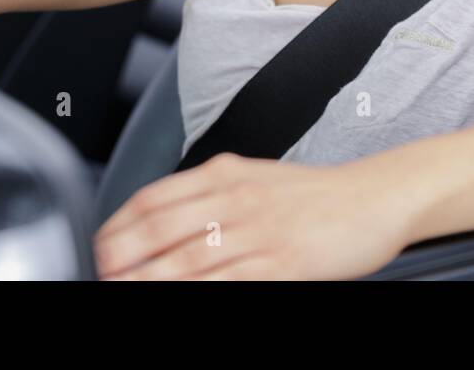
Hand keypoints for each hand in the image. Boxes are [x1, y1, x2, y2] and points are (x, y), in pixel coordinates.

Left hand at [93, 152, 413, 279]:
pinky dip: (199, 293)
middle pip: (161, 229)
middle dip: (121, 258)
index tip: (100, 246)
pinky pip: (230, 283)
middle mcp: (237, 199)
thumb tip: (159, 218)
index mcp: (225, 174)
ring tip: (124, 290)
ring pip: (187, 260)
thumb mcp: (255, 177)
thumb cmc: (314, 195)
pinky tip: (182, 298)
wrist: (373, 199)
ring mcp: (259, 233)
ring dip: (150, 280)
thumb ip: (210, 192)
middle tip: (101, 275)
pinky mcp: (283, 264)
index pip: (154, 197)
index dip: (118, 225)